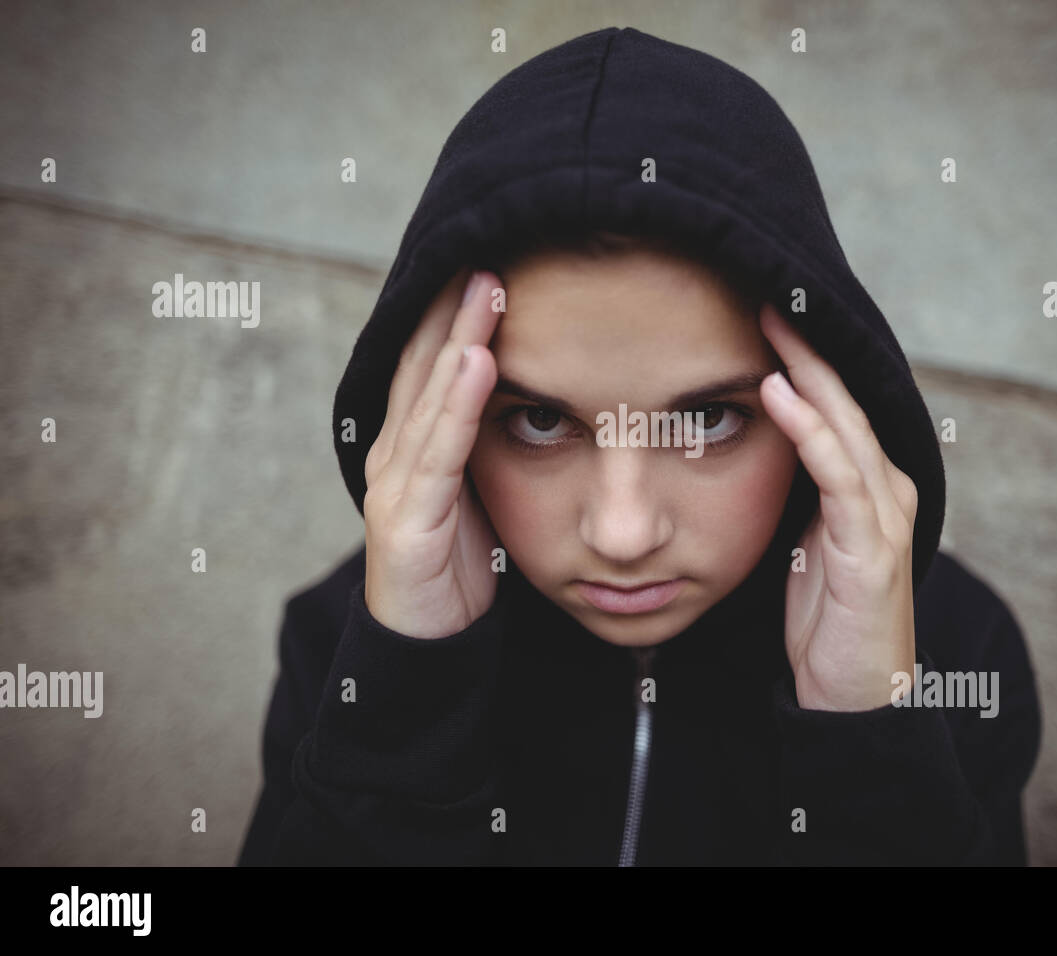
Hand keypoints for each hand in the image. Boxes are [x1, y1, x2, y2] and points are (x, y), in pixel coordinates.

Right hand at [362, 268, 504, 638]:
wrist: (428, 647)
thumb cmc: (459, 569)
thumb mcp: (481, 494)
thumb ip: (490, 445)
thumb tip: (538, 397)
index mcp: (413, 446)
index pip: (434, 365)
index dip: (457, 314)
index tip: (492, 264)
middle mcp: (394, 455)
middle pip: (426, 367)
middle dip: (455, 310)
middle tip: (490, 252)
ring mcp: (393, 486)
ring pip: (430, 399)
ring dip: (458, 338)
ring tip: (486, 288)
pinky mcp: (404, 522)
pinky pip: (437, 455)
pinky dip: (455, 405)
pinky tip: (477, 361)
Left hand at [757, 304, 919, 710]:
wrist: (855, 698)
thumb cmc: (827, 622)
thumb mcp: (807, 545)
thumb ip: (799, 497)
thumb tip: (760, 452)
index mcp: (870, 487)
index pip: (836, 407)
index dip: (805, 359)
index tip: (764, 313)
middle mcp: (887, 490)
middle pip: (846, 402)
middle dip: (807, 347)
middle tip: (766, 293)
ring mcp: (884, 517)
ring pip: (846, 427)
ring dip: (809, 372)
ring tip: (774, 323)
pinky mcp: (871, 549)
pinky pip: (839, 477)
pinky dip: (812, 431)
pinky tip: (780, 394)